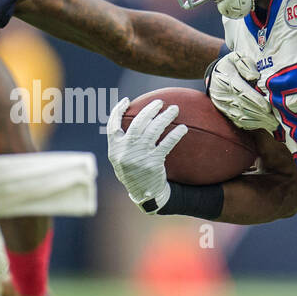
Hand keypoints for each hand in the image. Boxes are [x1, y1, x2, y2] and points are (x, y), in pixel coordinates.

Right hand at [106, 97, 186, 211]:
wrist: (145, 195)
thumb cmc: (134, 175)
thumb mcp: (121, 161)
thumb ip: (123, 144)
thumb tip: (133, 122)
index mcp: (114, 149)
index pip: (112, 126)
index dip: (118, 111)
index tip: (126, 100)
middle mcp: (125, 151)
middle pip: (137, 123)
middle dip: (149, 110)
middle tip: (160, 102)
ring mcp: (139, 156)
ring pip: (153, 130)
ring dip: (165, 117)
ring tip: (175, 109)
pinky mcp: (153, 163)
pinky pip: (166, 144)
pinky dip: (175, 134)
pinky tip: (183, 128)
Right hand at [208, 51, 278, 132]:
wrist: (215, 75)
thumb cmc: (232, 65)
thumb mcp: (236, 58)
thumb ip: (245, 64)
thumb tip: (254, 75)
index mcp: (226, 79)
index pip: (241, 91)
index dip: (256, 101)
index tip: (268, 108)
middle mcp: (222, 94)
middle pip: (243, 107)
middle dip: (261, 115)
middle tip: (276, 120)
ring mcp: (223, 106)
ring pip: (241, 117)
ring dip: (258, 122)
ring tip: (273, 124)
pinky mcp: (225, 113)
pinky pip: (239, 122)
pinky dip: (253, 125)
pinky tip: (264, 125)